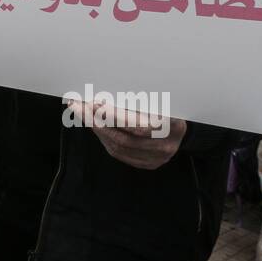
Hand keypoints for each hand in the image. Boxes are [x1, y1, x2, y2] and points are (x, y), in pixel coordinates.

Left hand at [66, 97, 185, 169]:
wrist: (181, 129)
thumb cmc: (166, 107)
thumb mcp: (158, 99)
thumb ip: (135, 101)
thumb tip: (103, 96)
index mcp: (172, 125)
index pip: (138, 125)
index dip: (114, 116)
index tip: (95, 103)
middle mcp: (166, 145)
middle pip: (125, 138)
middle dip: (98, 121)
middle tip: (80, 107)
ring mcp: (157, 157)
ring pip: (118, 147)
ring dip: (97, 129)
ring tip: (83, 113)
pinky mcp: (149, 164)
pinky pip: (119, 154)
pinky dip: (104, 139)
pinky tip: (94, 126)